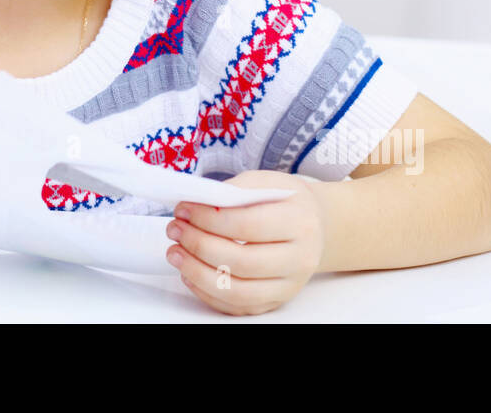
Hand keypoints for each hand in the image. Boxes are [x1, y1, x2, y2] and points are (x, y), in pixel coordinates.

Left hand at [165, 170, 326, 315]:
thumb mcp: (264, 183)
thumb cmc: (284, 202)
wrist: (315, 225)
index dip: (209, 219)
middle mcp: (300, 258)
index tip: (183, 210)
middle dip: (199, 245)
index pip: (248, 224)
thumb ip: (231, 192)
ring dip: (197, 273)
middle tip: (175, 229)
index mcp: (299, 222)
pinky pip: (237, 306)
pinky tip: (190, 273)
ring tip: (175, 253)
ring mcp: (289, 285)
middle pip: (241, 261)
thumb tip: (194, 204)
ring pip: (238, 291)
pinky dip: (207, 293)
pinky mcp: (276, 301)